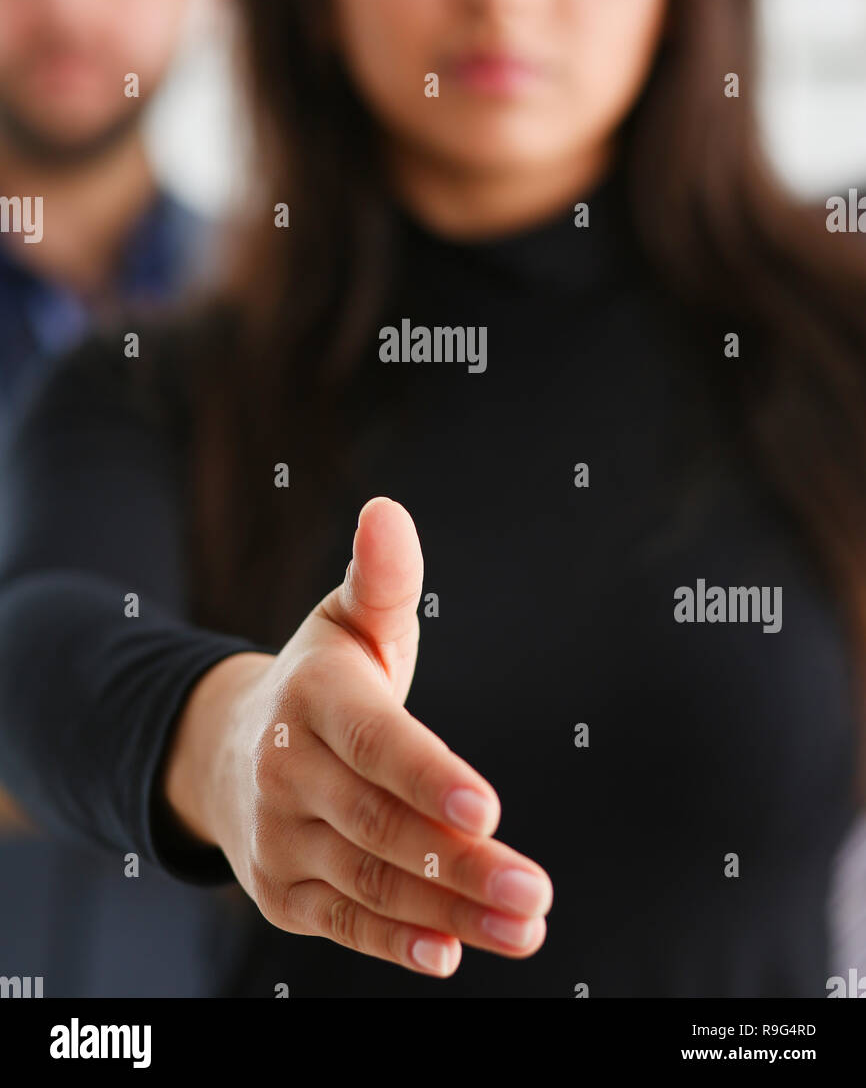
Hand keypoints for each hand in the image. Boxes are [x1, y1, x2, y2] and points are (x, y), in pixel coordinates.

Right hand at [193, 496, 552, 976]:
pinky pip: (343, 923)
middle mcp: (285, 772)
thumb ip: (383, 577)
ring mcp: (279, 839)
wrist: (224, 748)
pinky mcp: (282, 892)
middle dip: (461, 863)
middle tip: (536, 892)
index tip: (487, 806)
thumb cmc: (320, 678)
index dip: (427, 775)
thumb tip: (389, 510)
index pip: (374, 742)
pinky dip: (395, 943)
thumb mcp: (349, 621)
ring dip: (450, 911)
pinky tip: (451, 952)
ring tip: (525, 925)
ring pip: (370, 883)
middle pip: (381, 826)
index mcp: (311, 698)